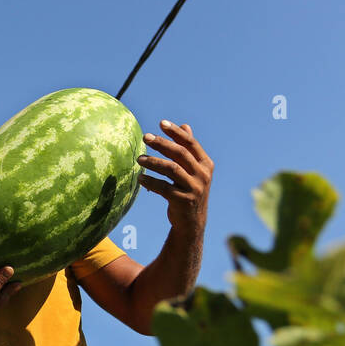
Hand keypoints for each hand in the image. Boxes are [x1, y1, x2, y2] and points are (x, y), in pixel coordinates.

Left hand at [137, 120, 212, 234]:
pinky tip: (140, 178)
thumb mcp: (193, 170)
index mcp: (206, 164)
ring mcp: (194, 188)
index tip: (161, 123)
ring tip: (139, 158)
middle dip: (162, 143)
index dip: (176, 132)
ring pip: (172, 169)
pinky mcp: (184, 201)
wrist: (192, 222)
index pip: (190, 143)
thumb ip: (189, 149)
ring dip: (153, 162)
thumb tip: (185, 126)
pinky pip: (164, 188)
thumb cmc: (189, 191)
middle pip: (180, 154)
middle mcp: (203, 175)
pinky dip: (151, 182)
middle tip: (145, 137)